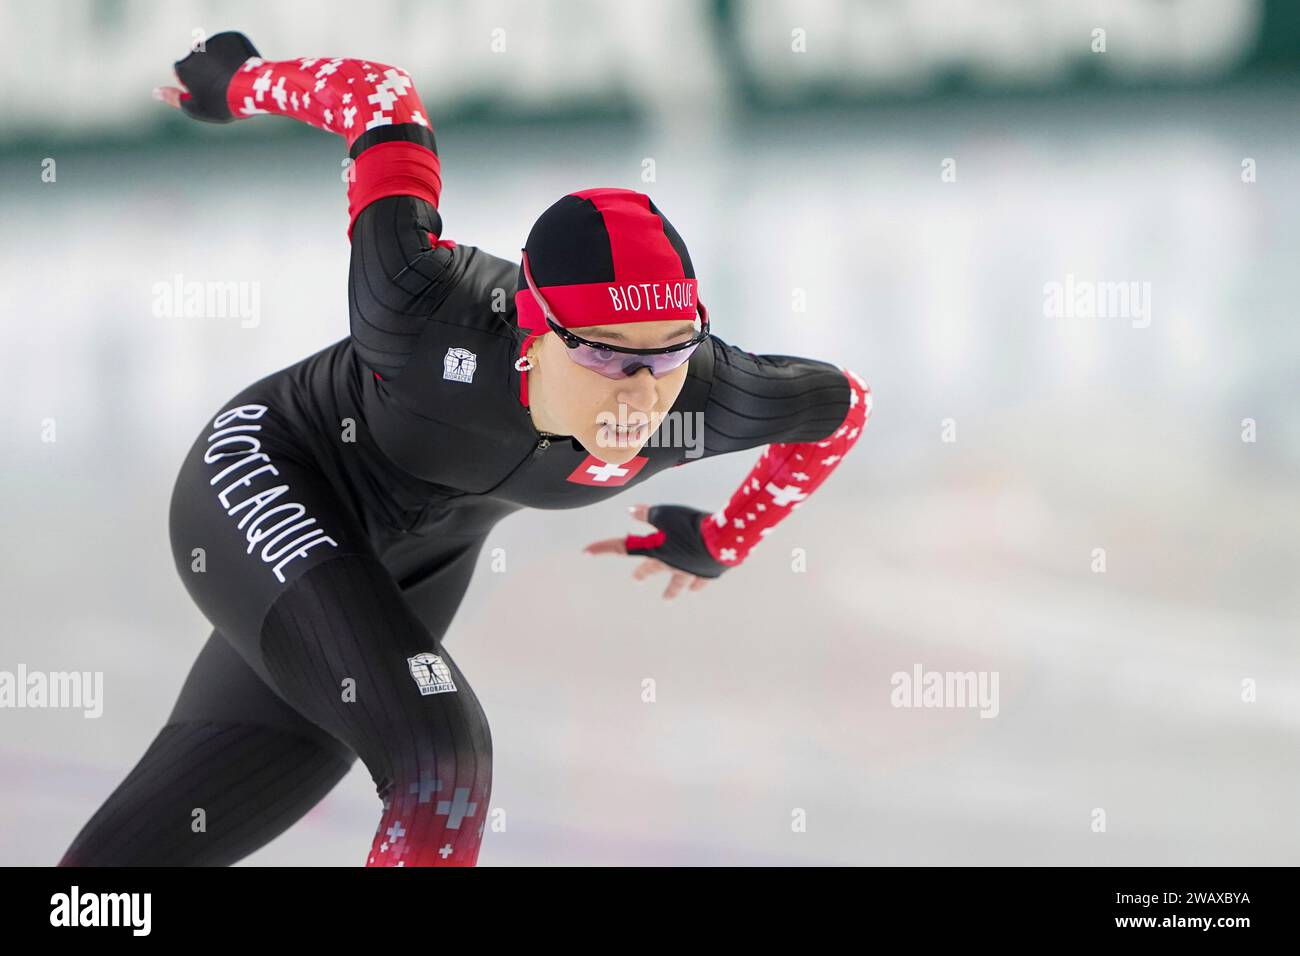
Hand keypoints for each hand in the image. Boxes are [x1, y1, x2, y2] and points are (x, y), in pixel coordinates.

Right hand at [156, 31, 260, 121]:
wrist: (253, 89)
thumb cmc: (223, 103)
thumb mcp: (197, 109)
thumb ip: (175, 99)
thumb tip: (155, 92)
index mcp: (183, 66)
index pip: (183, 72)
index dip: (195, 83)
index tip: (209, 92)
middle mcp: (195, 50)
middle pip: (198, 60)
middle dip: (207, 70)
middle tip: (224, 85)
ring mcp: (214, 41)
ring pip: (215, 50)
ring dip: (221, 60)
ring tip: (234, 76)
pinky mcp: (231, 36)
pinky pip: (231, 44)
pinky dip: (235, 53)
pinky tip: (242, 65)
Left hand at [584, 503, 714, 599]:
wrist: (721, 542)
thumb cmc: (689, 526)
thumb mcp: (665, 513)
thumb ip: (647, 514)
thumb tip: (631, 511)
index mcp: (654, 550)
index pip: (622, 547)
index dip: (603, 548)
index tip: (585, 552)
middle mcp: (668, 563)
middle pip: (651, 568)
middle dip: (643, 573)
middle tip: (635, 580)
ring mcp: (687, 570)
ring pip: (676, 582)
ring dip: (671, 590)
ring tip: (667, 599)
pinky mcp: (706, 572)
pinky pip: (699, 580)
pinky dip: (697, 584)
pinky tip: (695, 588)